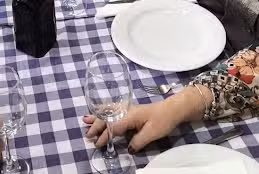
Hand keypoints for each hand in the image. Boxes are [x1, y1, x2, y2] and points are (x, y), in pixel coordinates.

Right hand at [83, 87, 206, 152]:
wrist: (172, 109)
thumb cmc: (163, 119)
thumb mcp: (152, 133)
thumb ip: (139, 141)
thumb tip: (128, 148)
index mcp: (130, 116)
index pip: (113, 126)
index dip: (104, 135)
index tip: (97, 143)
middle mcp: (126, 111)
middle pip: (107, 118)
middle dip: (96, 126)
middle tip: (87, 134)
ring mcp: (128, 110)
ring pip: (108, 112)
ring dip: (97, 117)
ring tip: (85, 119)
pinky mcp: (131, 111)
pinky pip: (113, 111)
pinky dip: (104, 112)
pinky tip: (100, 113)